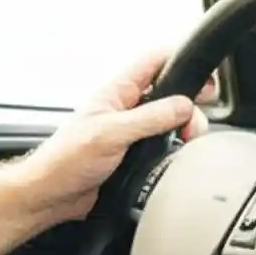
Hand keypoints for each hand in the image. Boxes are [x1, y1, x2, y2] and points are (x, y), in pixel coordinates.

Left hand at [17, 49, 215, 222]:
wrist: (52, 195)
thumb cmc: (66, 160)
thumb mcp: (112, 134)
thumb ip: (150, 118)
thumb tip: (183, 106)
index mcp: (116, 92)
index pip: (153, 61)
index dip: (179, 59)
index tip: (203, 75)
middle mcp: (125, 107)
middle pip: (168, 91)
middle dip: (189, 102)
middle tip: (196, 120)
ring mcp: (130, 130)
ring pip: (168, 119)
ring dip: (183, 127)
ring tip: (186, 140)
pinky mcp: (132, 153)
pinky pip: (161, 142)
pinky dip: (175, 146)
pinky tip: (176, 154)